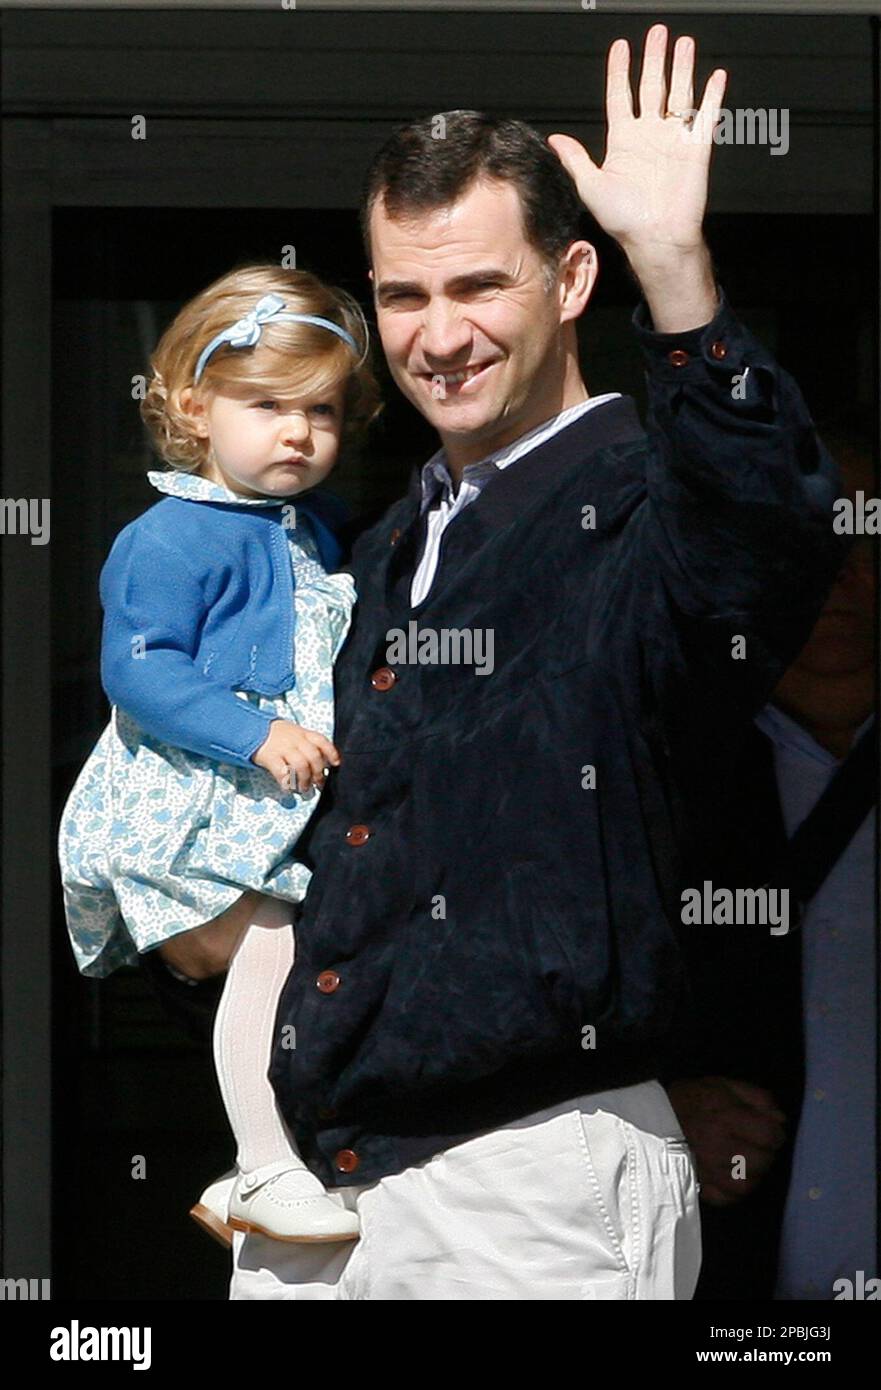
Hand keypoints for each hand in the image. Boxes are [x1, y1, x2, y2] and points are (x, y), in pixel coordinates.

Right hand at [251, 719, 340, 793]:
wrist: (250, 728)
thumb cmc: (275, 734)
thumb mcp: (293, 732)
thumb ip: (307, 743)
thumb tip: (323, 762)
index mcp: (302, 733)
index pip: (321, 741)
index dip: (331, 753)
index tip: (336, 764)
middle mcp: (295, 740)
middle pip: (313, 756)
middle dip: (319, 773)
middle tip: (319, 784)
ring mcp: (283, 748)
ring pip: (301, 765)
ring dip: (305, 780)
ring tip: (304, 788)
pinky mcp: (270, 757)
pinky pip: (282, 772)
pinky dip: (287, 783)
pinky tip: (288, 789)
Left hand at [547, 25, 725, 258]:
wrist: (655, 238)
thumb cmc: (623, 220)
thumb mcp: (590, 186)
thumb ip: (575, 159)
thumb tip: (555, 139)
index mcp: (623, 142)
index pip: (620, 96)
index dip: (619, 71)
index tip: (620, 47)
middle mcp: (649, 136)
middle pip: (651, 86)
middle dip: (654, 58)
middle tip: (657, 32)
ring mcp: (673, 140)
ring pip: (679, 93)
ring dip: (681, 67)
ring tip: (682, 43)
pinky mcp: (696, 148)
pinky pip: (705, 115)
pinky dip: (712, 95)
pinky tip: (715, 76)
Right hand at [667, 1076, 786, 1205]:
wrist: (654, 1116)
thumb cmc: (693, 1099)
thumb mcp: (724, 1085)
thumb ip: (757, 1098)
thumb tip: (780, 1119)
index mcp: (725, 1119)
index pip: (769, 1135)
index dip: (776, 1132)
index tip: (771, 1130)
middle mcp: (718, 1147)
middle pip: (762, 1161)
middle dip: (767, 1152)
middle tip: (760, 1145)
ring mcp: (708, 1170)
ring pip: (748, 1183)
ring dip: (754, 1172)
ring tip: (747, 1160)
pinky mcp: (699, 1186)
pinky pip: (729, 1197)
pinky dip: (736, 1189)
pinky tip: (734, 1175)